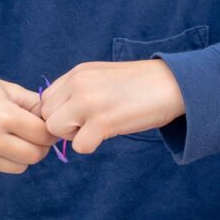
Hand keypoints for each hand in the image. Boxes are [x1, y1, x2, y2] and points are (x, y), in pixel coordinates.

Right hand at [0, 69, 54, 173]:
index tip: (46, 122)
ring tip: (17, 136)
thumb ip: (34, 104)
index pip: (43, 134)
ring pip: (23, 166)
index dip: (50, 129)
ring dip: (26, 154)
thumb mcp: (5, 88)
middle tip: (35, 131)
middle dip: (41, 144)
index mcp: (4, 116)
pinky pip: (5, 167)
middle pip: (36, 154)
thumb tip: (55, 120)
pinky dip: (9, 158)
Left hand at [39, 60, 185, 154]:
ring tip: (99, 128)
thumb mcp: (102, 76)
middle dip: (63, 127)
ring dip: (75, 136)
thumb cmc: (140, 84)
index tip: (78, 118)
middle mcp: (78, 84)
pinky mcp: (103, 122)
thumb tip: (61, 115)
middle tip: (88, 125)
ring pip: (56, 130)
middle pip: (46, 117)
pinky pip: (79, 146)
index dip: (58, 114)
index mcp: (77, 73)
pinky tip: (109, 133)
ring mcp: (89, 102)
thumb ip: (78, 90)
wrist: (173, 84)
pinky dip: (92, 146)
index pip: (45, 100)